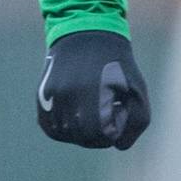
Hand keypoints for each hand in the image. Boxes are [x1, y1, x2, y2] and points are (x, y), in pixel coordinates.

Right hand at [37, 30, 151, 148]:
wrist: (88, 34)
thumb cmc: (118, 66)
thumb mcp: (137, 90)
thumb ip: (136, 122)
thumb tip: (118, 146)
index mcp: (93, 92)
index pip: (98, 134)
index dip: (111, 134)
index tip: (116, 118)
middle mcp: (69, 95)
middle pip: (80, 136)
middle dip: (96, 136)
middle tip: (105, 120)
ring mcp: (52, 95)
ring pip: (63, 133)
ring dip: (79, 133)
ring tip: (91, 115)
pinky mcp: (42, 95)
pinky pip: (47, 126)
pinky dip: (61, 130)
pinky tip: (74, 120)